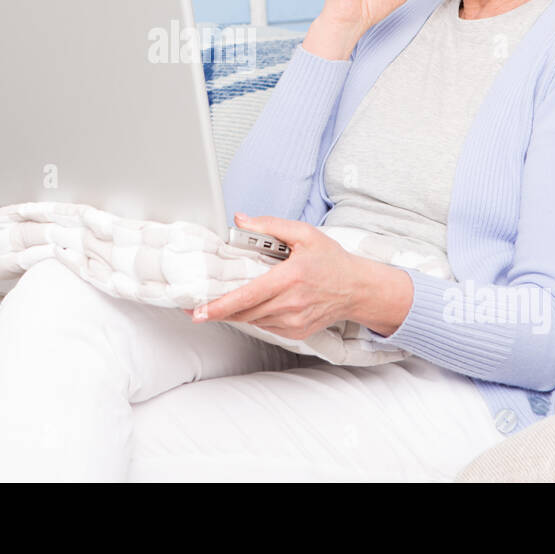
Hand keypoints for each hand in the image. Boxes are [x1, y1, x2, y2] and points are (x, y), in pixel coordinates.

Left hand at [183, 214, 361, 340]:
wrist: (357, 288)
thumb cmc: (331, 260)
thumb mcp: (304, 234)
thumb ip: (270, 226)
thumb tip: (240, 221)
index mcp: (290, 278)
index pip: (248, 296)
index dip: (220, 306)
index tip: (199, 311)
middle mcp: (291, 304)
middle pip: (244, 312)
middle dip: (219, 309)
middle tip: (197, 305)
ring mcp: (294, 321)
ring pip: (253, 320)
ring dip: (238, 310)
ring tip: (229, 299)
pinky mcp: (297, 332)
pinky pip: (266, 326)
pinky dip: (256, 315)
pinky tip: (260, 302)